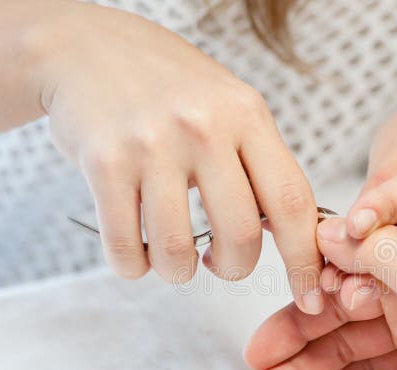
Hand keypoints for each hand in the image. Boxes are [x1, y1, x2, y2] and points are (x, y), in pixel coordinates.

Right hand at [33, 2, 322, 312]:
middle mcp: (204, 127)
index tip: (310, 293)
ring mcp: (152, 145)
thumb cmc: (170, 89)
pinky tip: (137, 248)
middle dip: (234, 268)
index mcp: (247, 115)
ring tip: (174, 254)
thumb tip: (294, 236)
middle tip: (220, 261)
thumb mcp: (230, 106)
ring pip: (177, 252)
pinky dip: (134, 266)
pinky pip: (125, 249)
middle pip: (240, 236)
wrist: (86, 48)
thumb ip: (261, 163)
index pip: (293, 201)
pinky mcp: (103, 164)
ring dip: (179, 271)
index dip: (305, 259)